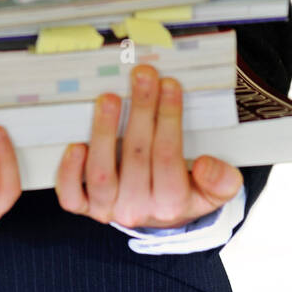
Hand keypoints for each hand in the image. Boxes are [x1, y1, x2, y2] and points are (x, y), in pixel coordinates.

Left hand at [54, 64, 242, 229]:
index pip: (168, 157)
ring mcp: (108, 208)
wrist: (157, 214)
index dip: (169, 119)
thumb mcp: (213, 191)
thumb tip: (208, 165)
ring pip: (102, 173)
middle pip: (137, 157)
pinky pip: (71, 195)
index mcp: (171, 203)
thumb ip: (222, 181)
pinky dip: (70, 171)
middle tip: (143, 76)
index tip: (170, 85)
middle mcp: (137, 209)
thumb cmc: (184, 191)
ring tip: (109, 97)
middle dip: (141, 111)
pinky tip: (74, 144)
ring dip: (104, 131)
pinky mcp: (84, 206)